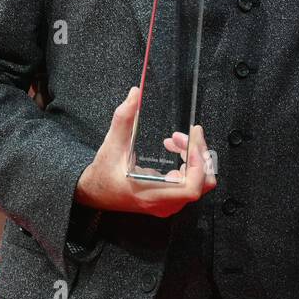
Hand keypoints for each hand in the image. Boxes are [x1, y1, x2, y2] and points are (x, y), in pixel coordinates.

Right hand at [74, 86, 217, 216]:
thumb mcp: (111, 145)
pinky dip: (191, 162)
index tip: (191, 141)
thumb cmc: (103, 174)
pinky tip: (175, 148)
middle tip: (186, 135)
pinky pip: (193, 182)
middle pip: (203, 183)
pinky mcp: (171, 199)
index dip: (198, 164)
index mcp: (150, 194)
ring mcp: (170, 204)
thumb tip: (135, 93)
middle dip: (199, 154)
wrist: (96, 193)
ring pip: (201, 182)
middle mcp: (164, 204)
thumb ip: (123, 118)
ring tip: (178, 140)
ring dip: (195, 156)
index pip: (190, 189)